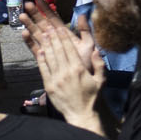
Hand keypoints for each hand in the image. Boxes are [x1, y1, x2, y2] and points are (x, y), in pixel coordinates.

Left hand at [23, 6, 105, 127]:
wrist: (82, 115)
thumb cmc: (93, 97)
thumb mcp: (101, 80)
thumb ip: (99, 64)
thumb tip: (96, 50)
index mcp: (79, 68)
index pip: (69, 48)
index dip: (62, 36)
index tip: (58, 26)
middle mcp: (67, 71)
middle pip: (57, 49)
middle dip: (51, 36)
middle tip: (46, 25)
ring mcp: (56, 78)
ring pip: (49, 57)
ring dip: (45, 44)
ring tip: (41, 33)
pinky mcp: (49, 86)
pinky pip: (43, 69)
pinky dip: (40, 59)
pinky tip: (39, 50)